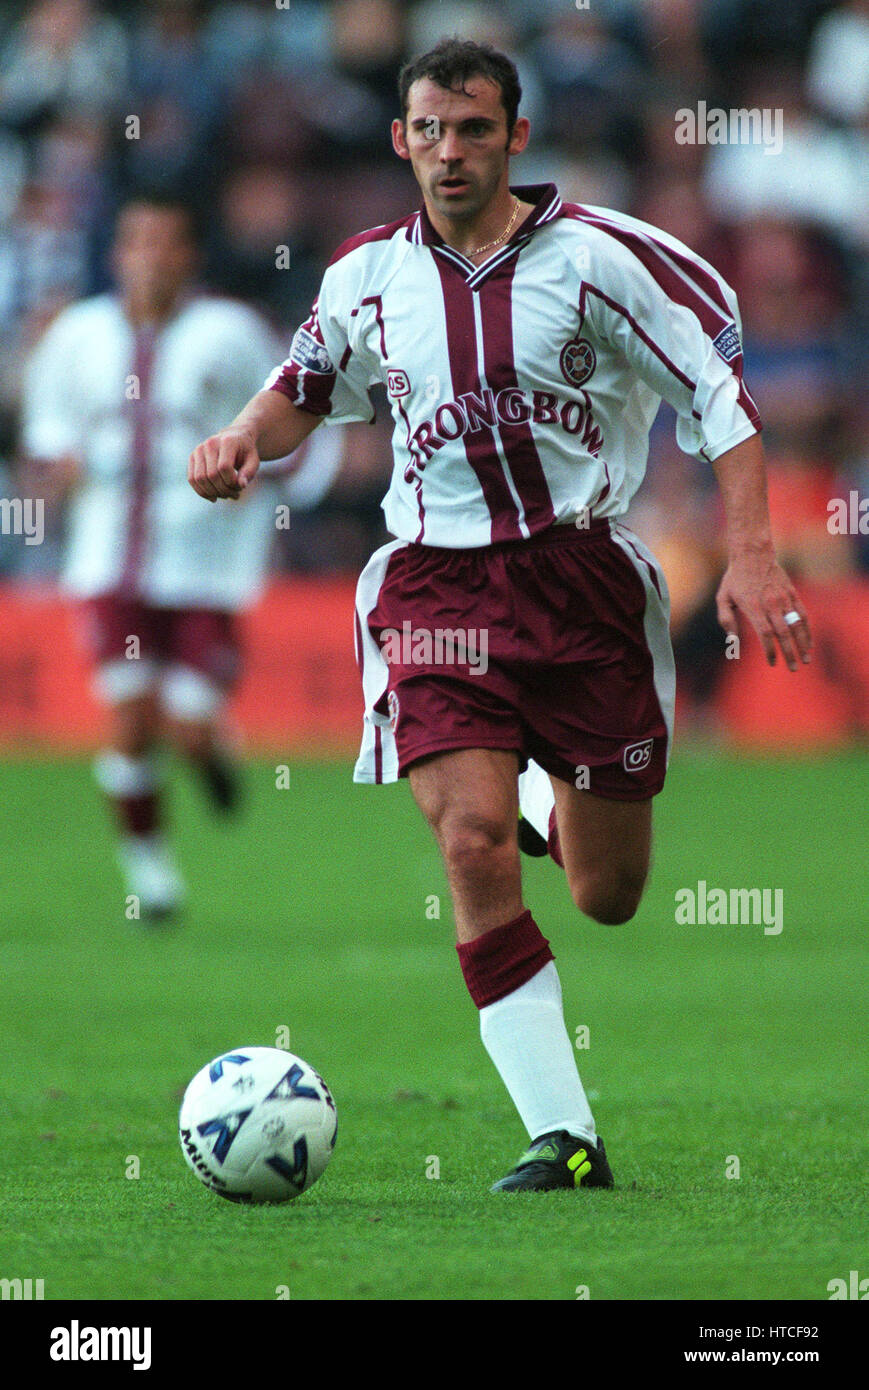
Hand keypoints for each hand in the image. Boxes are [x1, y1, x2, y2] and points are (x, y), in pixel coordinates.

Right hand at [188, 427, 259, 501]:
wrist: (234, 439)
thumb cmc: (245, 453)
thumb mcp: (253, 461)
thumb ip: (249, 473)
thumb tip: (241, 485)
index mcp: (227, 441)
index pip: (224, 467)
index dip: (232, 482)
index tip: (240, 486)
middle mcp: (210, 443)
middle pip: (211, 475)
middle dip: (224, 490)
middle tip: (235, 495)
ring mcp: (199, 450)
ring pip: (199, 479)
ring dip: (213, 493)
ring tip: (226, 496)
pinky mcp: (193, 457)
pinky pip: (192, 479)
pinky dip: (202, 491)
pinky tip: (214, 497)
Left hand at [716, 547, 811, 670]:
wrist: (753, 554)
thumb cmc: (735, 579)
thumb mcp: (722, 598)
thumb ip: (726, 620)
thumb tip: (732, 641)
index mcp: (753, 607)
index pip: (764, 633)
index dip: (770, 650)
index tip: (772, 662)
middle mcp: (770, 604)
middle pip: (783, 633)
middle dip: (789, 653)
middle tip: (793, 668)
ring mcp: (783, 598)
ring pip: (796, 625)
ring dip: (802, 644)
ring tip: (806, 659)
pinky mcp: (792, 594)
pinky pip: (802, 614)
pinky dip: (807, 629)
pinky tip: (809, 642)